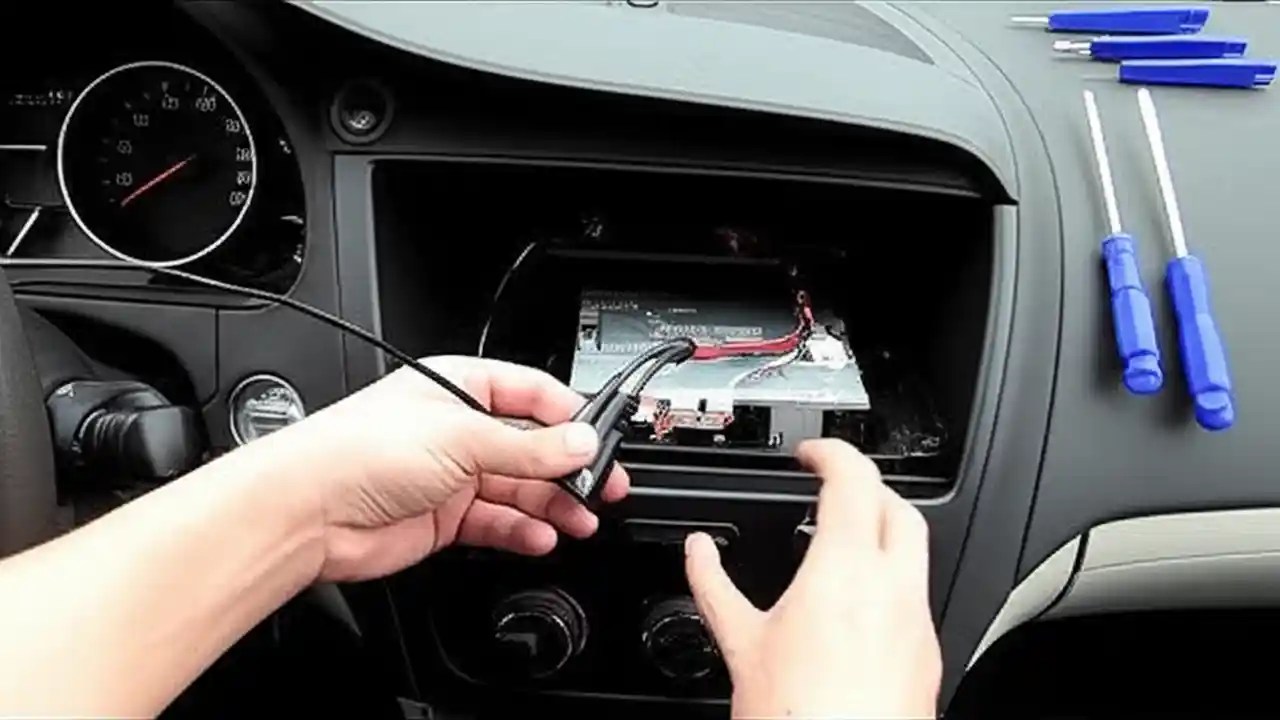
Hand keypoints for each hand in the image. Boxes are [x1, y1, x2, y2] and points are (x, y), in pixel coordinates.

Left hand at [256, 356, 627, 582]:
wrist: (306, 511)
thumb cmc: (359, 452)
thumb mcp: (461, 438)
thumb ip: (528, 446)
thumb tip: (581, 444)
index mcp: (460, 387)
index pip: (533, 394)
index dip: (571, 417)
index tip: (602, 442)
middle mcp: (457, 429)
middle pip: (531, 446)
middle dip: (569, 469)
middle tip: (604, 489)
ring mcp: (450, 475)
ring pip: (518, 488)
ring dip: (552, 504)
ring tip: (581, 520)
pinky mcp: (442, 518)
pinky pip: (496, 523)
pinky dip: (522, 531)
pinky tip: (542, 536)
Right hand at [684, 439, 939, 718]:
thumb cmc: (799, 718)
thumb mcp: (740, 646)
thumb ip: (714, 586)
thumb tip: (697, 552)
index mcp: (845, 571)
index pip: (854, 479)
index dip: (832, 452)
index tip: (811, 455)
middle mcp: (893, 589)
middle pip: (899, 507)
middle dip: (867, 487)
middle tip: (829, 491)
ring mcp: (917, 623)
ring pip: (914, 553)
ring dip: (881, 534)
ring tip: (837, 549)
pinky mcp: (926, 655)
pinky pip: (915, 597)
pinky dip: (889, 582)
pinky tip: (853, 610)